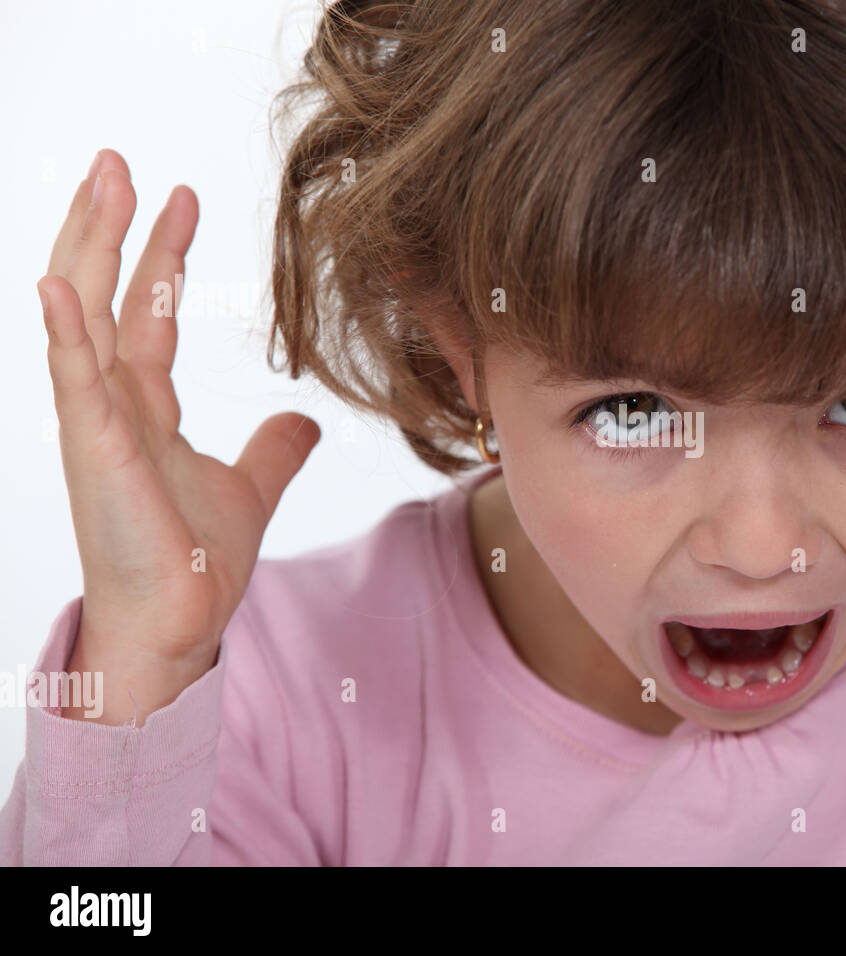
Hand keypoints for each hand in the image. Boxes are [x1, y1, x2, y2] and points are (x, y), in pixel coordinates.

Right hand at [39, 149, 319, 722]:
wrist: (178, 624)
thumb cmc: (194, 563)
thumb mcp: (249, 488)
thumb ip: (273, 449)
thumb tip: (305, 419)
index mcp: (143, 409)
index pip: (147, 314)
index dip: (161, 255)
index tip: (181, 197)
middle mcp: (113, 406)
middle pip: (107, 297)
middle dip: (112, 227)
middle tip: (121, 159)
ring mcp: (97, 425)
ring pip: (87, 318)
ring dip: (91, 247)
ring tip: (103, 180)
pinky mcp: (97, 452)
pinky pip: (75, 381)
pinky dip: (67, 331)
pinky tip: (60, 280)